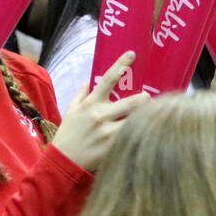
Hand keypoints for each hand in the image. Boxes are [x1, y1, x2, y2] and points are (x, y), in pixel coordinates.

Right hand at [53, 51, 150, 172]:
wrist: (63, 162)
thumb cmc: (68, 135)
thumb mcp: (70, 111)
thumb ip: (80, 95)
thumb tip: (87, 81)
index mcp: (91, 104)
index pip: (108, 79)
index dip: (121, 65)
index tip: (132, 54)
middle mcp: (101, 115)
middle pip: (131, 102)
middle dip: (144, 99)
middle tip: (148, 97)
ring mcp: (108, 132)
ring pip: (135, 120)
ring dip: (145, 116)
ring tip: (152, 115)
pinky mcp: (113, 147)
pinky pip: (132, 137)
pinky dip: (140, 133)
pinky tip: (147, 133)